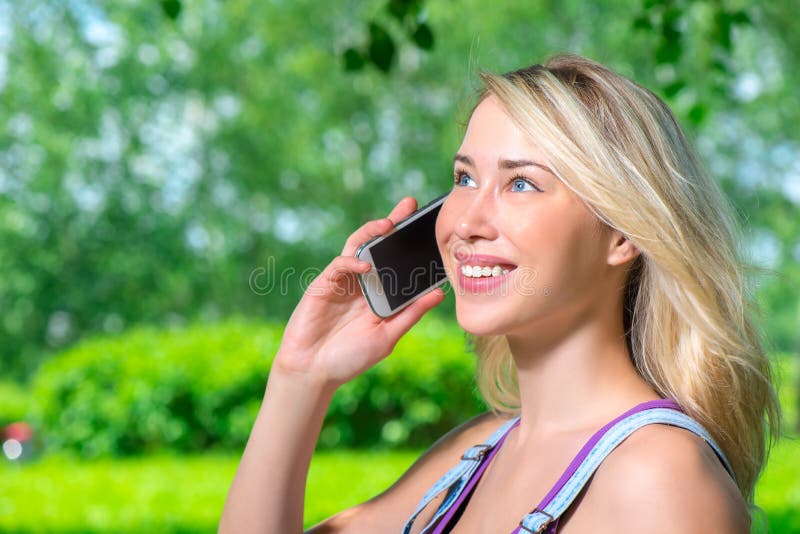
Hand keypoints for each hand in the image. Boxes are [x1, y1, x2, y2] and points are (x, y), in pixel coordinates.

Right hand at [271, 197, 445, 387]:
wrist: (313, 372)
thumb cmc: (350, 358)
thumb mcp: (387, 336)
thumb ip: (410, 314)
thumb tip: (439, 293)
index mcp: (379, 293)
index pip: (397, 261)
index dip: (410, 243)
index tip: (431, 228)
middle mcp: (362, 283)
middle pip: (378, 245)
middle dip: (392, 222)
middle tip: (409, 204)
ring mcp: (342, 282)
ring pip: (357, 247)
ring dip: (371, 232)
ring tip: (388, 223)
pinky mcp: (323, 285)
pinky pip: (339, 265)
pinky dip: (352, 261)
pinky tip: (365, 265)